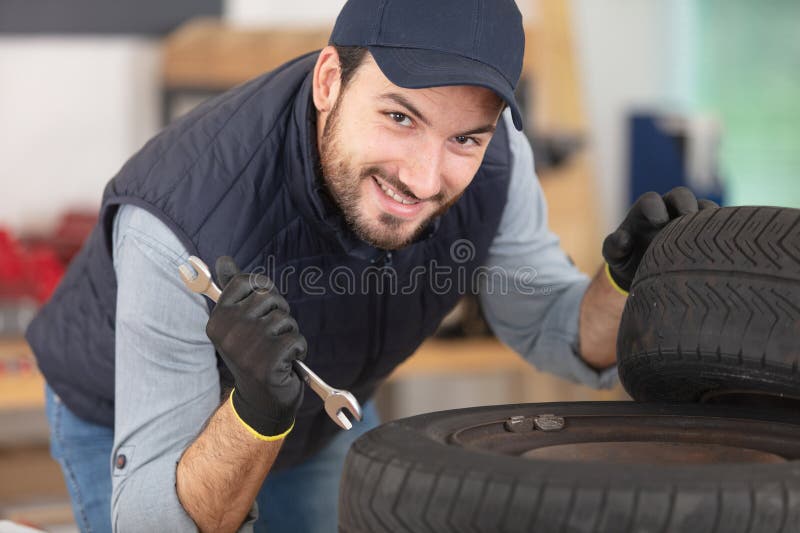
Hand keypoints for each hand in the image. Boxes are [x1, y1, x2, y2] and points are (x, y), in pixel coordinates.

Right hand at [205, 256, 305, 437]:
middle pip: (268, 297)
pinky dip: (298, 349)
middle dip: (280, 312)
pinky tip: (287, 362)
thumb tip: (223, 260)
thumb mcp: (240, 322)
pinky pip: (296, 339)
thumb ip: (233, 290)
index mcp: (217, 320)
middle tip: (273, 334)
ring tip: (279, 349)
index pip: (244, 281)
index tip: (265, 305)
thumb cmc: (254, 354)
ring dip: (290, 333)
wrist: (263, 400)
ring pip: (285, 318)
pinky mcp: (266, 363)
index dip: (263, 289)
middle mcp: (226, 333)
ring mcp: (245, 348)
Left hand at [602, 187, 716, 291]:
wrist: (642, 272)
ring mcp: (688, 219)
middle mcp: (669, 210)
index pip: (651, 200)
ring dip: (708, 217)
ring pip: (704, 208)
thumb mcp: (614, 255)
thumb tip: (623, 239)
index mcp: (645, 211)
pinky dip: (722, 230)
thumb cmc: (626, 259)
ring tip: (711, 231)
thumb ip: (613, 246)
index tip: (659, 222)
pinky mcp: (706, 231)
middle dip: (686, 204)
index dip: (656, 207)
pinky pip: (719, 224)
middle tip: (689, 217)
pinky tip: (724, 243)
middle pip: (681, 195)